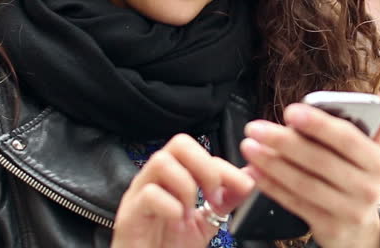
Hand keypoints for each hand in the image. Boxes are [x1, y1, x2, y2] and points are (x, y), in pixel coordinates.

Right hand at [112, 134, 254, 247]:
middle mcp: (154, 177)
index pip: (199, 150)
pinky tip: (178, 222)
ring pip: (161, 161)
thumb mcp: (208, 220)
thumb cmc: (171, 245)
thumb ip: (228, 199)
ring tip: (191, 212)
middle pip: (179, 143)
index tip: (243, 187)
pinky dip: (171, 207)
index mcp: (173, 173)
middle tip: (214, 196)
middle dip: (205, 167)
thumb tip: (251, 177)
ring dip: (186, 186)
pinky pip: (149, 194)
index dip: (225, 167)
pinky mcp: (128, 215)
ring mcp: (138, 194)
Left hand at [240, 86, 379, 247]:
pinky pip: (295, 203)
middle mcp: (367, 187)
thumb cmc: (360, 178)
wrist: (361, 231)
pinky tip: (254, 172)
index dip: (319, 125)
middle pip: (320, 161)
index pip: (347, 139)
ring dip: (272, 163)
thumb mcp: (374, 149)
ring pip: (304, 183)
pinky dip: (271, 186)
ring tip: (249, 146)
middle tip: (256, 127)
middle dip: (284, 142)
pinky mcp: (328, 228)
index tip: (291, 111)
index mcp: (378, 161)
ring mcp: (348, 210)